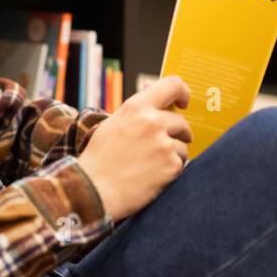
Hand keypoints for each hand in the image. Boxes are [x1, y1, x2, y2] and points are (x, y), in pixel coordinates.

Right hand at [75, 75, 191, 221]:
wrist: (93, 191)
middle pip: (181, 122)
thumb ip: (137, 111)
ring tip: (148, 166)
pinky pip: (181, 164)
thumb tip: (153, 93)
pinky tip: (150, 176)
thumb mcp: (113, 124)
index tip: (183, 104)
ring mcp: (164, 144)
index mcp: (136, 107)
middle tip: (161, 148)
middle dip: (177, 134)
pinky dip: (170, 172)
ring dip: (172, 155)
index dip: (182, 93)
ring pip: (182, 146)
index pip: (172, 85)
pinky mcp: (171, 166)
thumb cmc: (100, 159)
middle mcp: (152, 122)